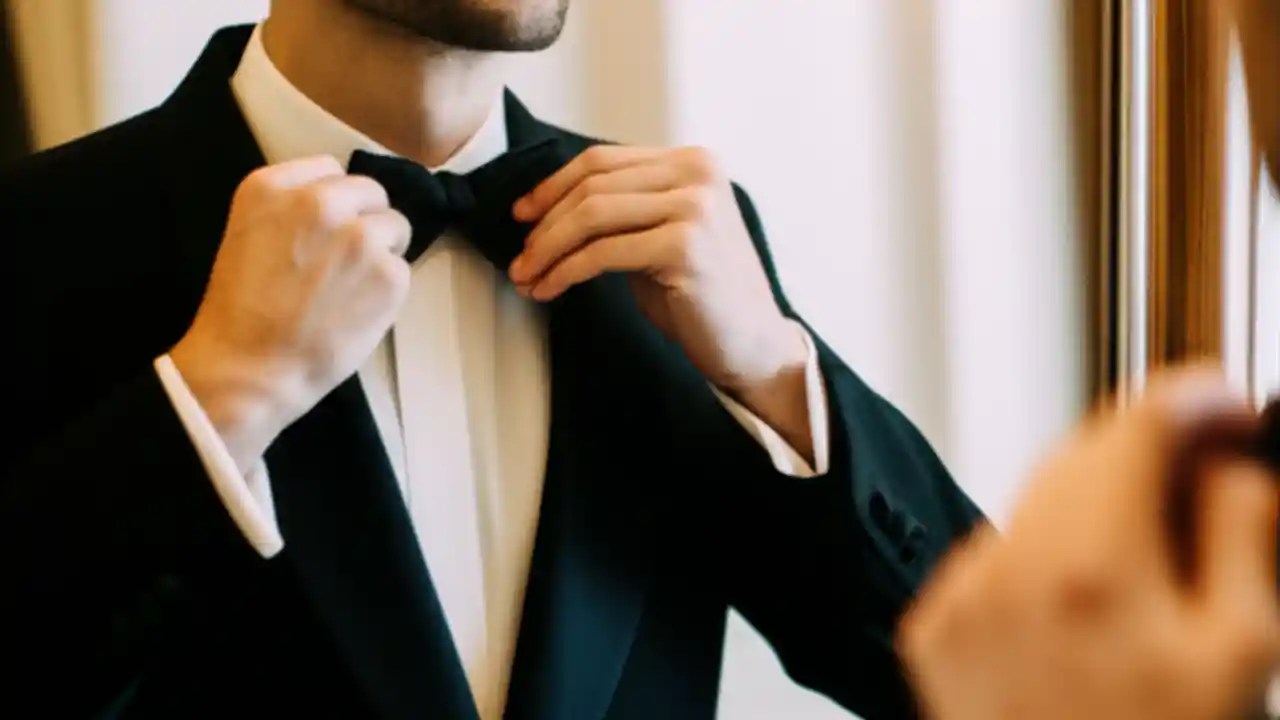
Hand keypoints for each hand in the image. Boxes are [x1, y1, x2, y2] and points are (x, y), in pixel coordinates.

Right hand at [170, 156, 411, 469]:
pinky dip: (388, 288)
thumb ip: (289, 208)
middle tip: (346, 259)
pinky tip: (359, 309)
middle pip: (370, 191)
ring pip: (395, 225)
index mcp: (272, 187)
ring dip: (382, 250)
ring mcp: (360, 236)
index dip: (334, 201)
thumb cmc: (241, 310)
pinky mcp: (390, 273)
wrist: (250, 367)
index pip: (330, 170)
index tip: (325, 229)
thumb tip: (340, 203)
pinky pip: (402, 268)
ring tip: (353, 285)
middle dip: (364, 219)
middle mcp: (320, 201)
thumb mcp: (247, 235)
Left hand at [510, 146, 811, 453]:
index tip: (522, 215)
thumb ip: (625, 209)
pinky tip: (550, 288)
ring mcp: (694, 208)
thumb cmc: (704, 296)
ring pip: (592, 215)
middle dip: (545, 224)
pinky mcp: (685, 247)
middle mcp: (697, 174)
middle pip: (592, 185)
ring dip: (548, 249)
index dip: (552, 186)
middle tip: (520, 258)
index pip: (603, 161)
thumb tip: (550, 208)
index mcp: (693, 161)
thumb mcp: (663, 234)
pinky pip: (602, 253)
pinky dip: (566, 272)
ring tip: (527, 277)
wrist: (755, 346)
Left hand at [898, 368, 1279, 719]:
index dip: (1191, 400)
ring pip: (1034, 504)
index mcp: (1093, 566)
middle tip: (1200, 481)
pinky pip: (993, 557)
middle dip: (1143, 455)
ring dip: (1090, 507)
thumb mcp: (1242, 651)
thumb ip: (1238, 531)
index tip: (1222, 400)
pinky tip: (1080, 615)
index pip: (1137, 427)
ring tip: (1142, 579)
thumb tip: (1230, 457)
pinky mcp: (931, 629)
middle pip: (1081, 456)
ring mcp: (961, 598)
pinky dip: (1038, 558)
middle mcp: (1009, 569)